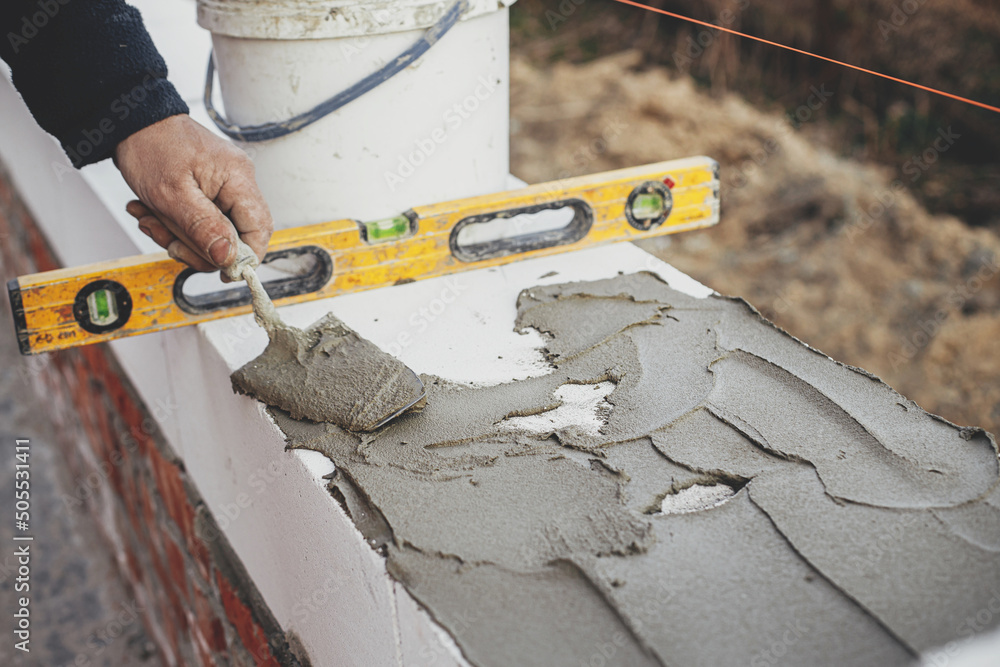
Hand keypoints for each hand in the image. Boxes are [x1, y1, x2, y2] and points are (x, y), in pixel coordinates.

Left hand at [114, 114, 272, 275]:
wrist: (132, 121)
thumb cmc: (150, 145)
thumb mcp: (171, 194)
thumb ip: (203, 228)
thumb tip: (229, 257)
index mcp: (238, 179)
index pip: (259, 229)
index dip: (244, 257)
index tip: (221, 273)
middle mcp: (237, 183)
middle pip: (235, 236)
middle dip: (197, 246)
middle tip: (168, 240)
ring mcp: (223, 187)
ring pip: (213, 233)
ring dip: (178, 235)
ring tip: (150, 219)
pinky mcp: (208, 191)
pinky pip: (200, 221)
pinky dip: (174, 224)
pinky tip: (152, 212)